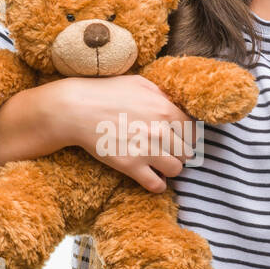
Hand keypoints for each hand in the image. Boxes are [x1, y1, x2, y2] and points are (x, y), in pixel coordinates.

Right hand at [54, 74, 197, 193]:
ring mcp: (146, 150)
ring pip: (176, 170)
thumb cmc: (106, 92)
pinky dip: (157, 185)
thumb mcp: (139, 83)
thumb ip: (161, 94)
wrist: (76, 110)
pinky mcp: (131, 166)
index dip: (186, 136)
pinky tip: (153, 179)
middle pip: (187, 152)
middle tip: (169, 152)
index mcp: (165, 109)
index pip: (193, 131)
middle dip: (179, 153)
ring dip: (170, 168)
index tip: (179, 139)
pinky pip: (156, 185)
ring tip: (161, 165)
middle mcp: (160, 131)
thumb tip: (175, 104)